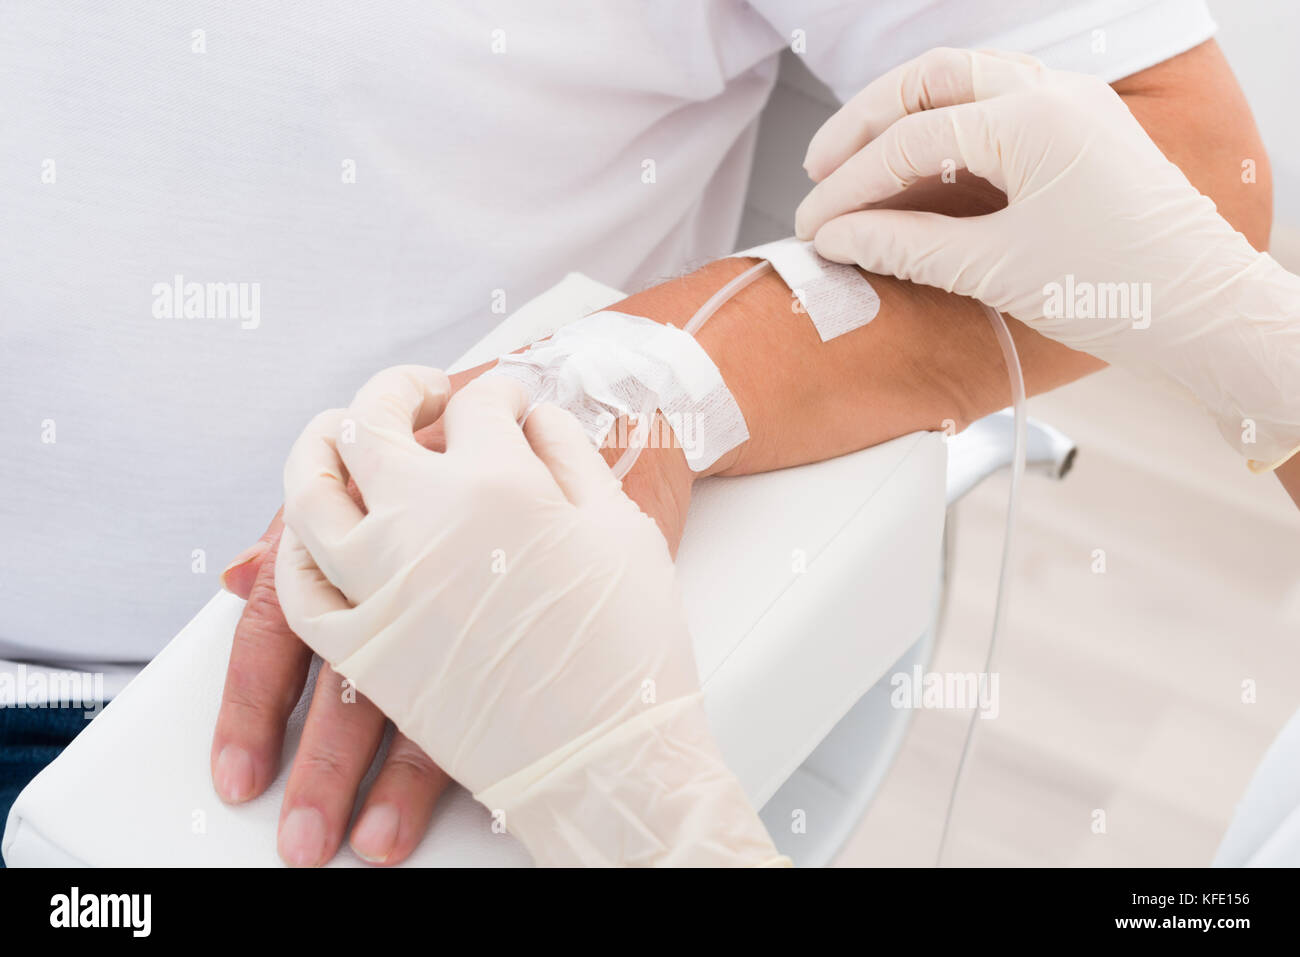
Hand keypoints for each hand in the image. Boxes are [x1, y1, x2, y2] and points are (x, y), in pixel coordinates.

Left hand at [275, 367, 780, 865]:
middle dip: (393, 392)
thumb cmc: (631, 640)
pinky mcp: (362, 653)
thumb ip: (571, 457)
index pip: (480, 405)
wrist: (615, 755)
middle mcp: (423, 523)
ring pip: (310, 498)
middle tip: (414, 391)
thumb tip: (536, 418)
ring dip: (313, 454)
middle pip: (370, 427)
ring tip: (328, 436)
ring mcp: (381, 586)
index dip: (501, 393)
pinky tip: (308, 538)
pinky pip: (298, 593)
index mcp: (498, 484)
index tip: (513, 399)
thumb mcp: (623, 526)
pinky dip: (292, 556)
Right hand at [795, 47, 1299, 467]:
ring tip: (858, 165)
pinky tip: (917, 170)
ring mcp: (1071, 104)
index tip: (814, 225)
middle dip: (865, 124)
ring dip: (904, 118)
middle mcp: (1054, 93)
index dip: (850, 187)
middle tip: (820, 171)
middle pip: (929, 81)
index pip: (910, 140)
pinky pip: (996, 106)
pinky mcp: (1080, 129)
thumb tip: (840, 237)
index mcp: (1033, 119)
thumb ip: (906, 244)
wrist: (1205, 312)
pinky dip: (946, 131)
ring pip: (963, 83)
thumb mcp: (995, 269)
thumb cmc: (1117, 290)